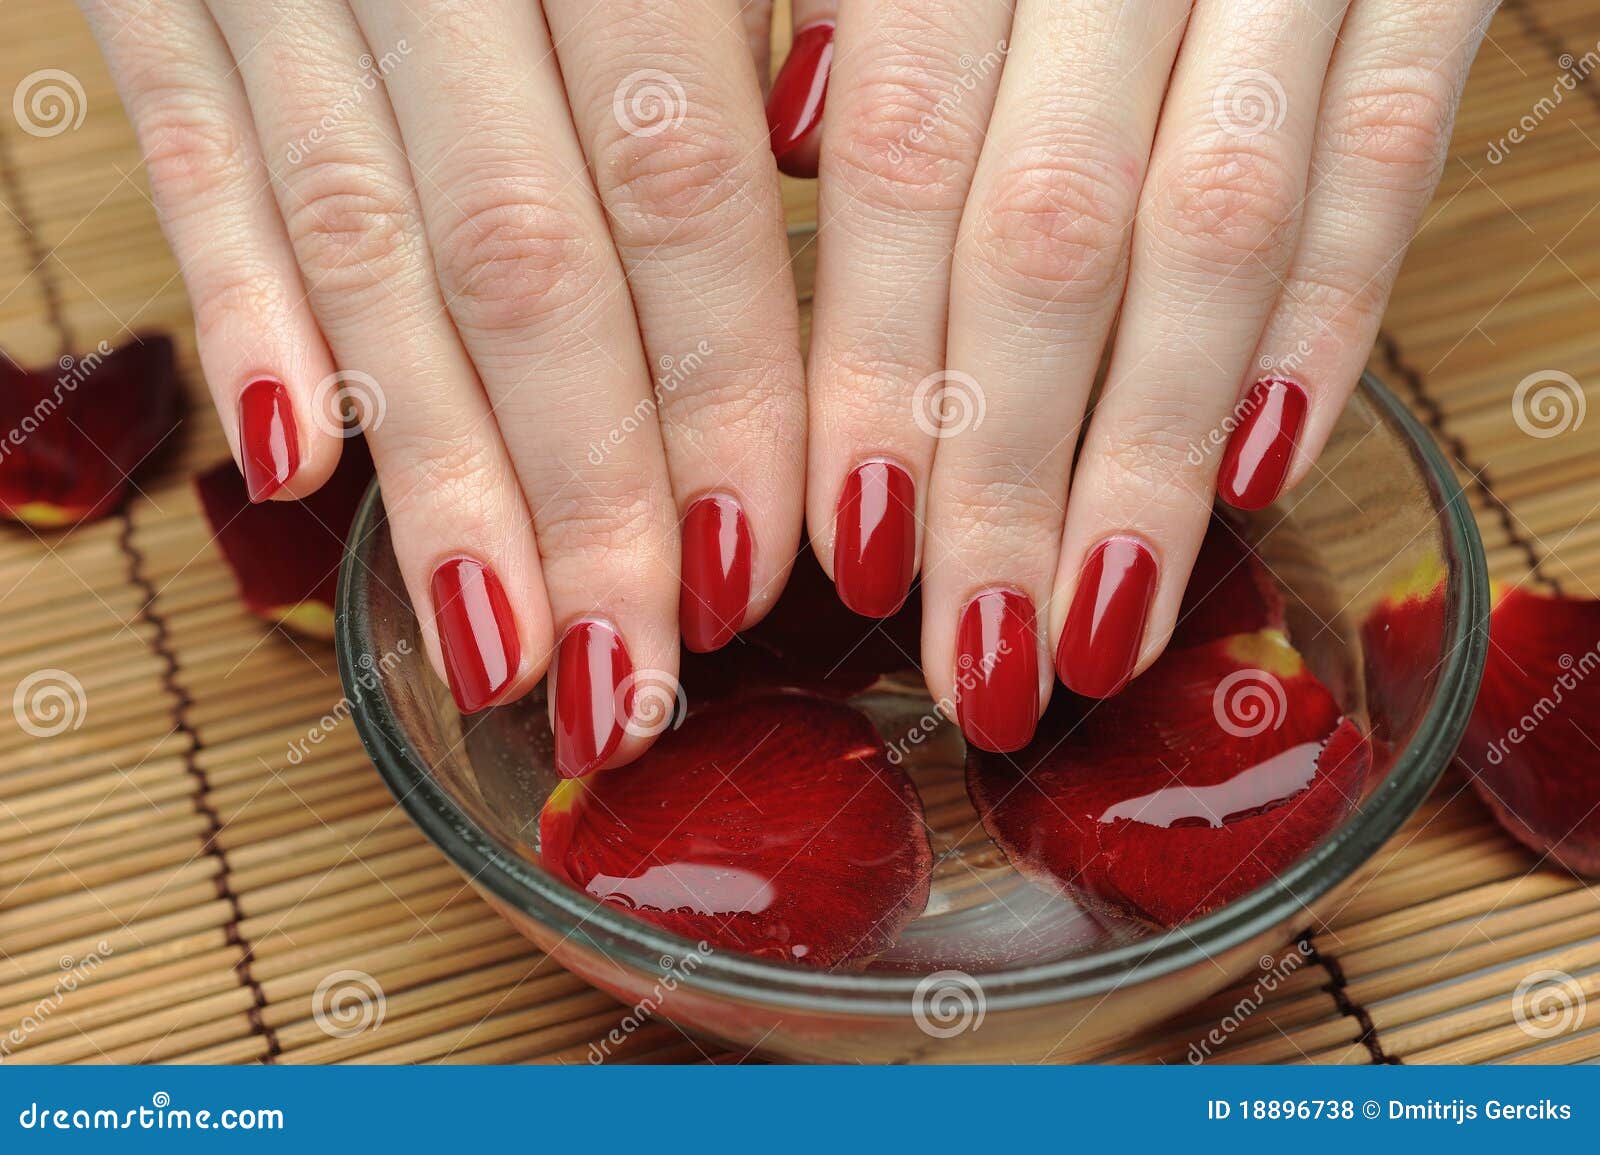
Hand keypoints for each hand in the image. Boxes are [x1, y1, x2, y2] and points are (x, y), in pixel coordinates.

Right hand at [82, 0, 806, 776]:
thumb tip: (825, 154)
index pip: (677, 177)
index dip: (724, 385)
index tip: (769, 562)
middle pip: (523, 253)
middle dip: (586, 485)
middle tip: (635, 679)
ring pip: (366, 241)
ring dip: (434, 465)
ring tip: (495, 644)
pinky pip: (193, 154)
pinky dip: (246, 308)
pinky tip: (294, 468)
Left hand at [773, 0, 1494, 750]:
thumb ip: (876, 4)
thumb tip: (785, 140)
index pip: (900, 157)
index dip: (874, 368)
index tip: (842, 547)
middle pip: (1047, 230)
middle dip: (1003, 466)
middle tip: (968, 652)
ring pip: (1213, 224)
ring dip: (1148, 451)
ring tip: (1094, 622)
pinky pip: (1385, 155)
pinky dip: (1323, 317)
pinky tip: (1257, 469)